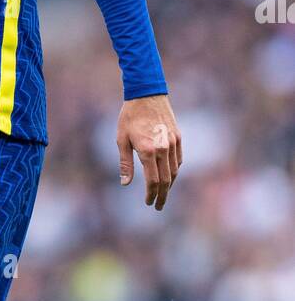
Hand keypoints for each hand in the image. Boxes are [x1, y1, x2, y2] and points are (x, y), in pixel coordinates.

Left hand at [116, 94, 181, 210]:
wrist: (146, 93)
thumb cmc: (130, 117)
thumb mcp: (121, 139)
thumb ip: (125, 163)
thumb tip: (125, 184)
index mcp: (148, 151)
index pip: (153, 181)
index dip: (151, 194)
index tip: (148, 203)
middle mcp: (163, 149)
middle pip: (166, 180)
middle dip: (162, 196)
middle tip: (158, 206)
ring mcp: (173, 142)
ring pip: (175, 171)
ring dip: (169, 185)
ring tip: (163, 193)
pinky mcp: (178, 136)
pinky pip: (179, 159)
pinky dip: (175, 170)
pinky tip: (169, 175)